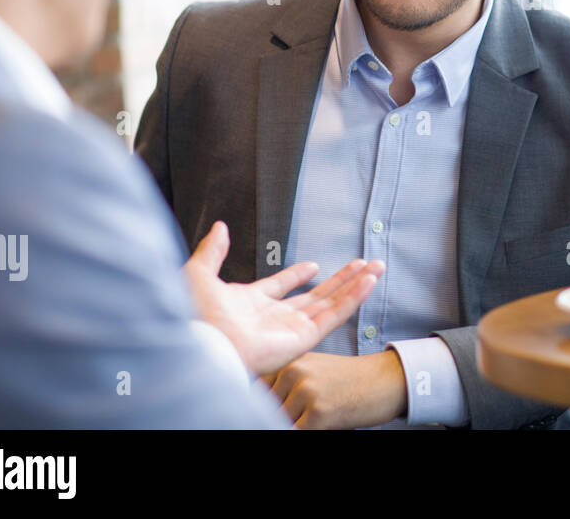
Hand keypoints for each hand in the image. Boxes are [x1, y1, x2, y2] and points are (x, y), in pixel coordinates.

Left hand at [181, 221, 384, 375]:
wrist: (200, 342)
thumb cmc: (193, 315)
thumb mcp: (199, 273)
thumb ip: (212, 250)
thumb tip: (219, 227)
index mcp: (250, 304)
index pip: (280, 287)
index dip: (296, 275)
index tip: (313, 265)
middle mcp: (273, 318)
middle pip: (315, 295)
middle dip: (340, 279)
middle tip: (361, 263)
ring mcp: (290, 329)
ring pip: (331, 304)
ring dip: (355, 285)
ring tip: (375, 267)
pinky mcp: (303, 339)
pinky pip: (334, 316)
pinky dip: (353, 298)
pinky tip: (368, 281)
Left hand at [266, 350, 408, 428]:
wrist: (385, 381)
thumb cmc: (349, 381)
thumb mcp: (313, 371)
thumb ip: (285, 383)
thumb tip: (256, 406)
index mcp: (290, 361)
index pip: (255, 389)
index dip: (257, 405)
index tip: (266, 409)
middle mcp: (294, 372)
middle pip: (264, 409)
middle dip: (272, 417)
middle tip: (299, 413)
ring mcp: (306, 391)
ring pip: (277, 421)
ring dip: (291, 423)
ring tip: (312, 417)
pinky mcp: (318, 412)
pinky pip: (294, 432)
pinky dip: (303, 431)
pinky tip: (319, 424)